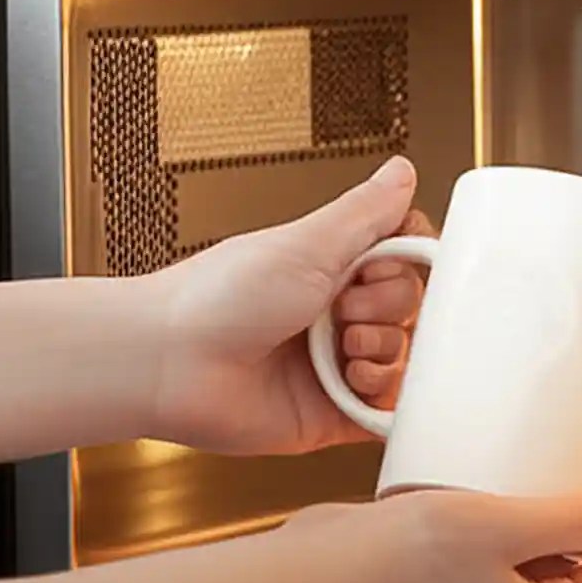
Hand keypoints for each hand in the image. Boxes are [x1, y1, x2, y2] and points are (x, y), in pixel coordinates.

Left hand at [148, 156, 432, 453]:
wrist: (171, 365)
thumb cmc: (217, 298)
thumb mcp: (306, 242)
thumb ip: (365, 212)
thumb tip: (403, 170)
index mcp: (330, 266)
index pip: (403, 256)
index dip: (407, 259)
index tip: (381, 260)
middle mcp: (336, 313)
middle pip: (410, 305)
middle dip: (388, 306)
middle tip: (343, 306)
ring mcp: (336, 363)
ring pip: (404, 353)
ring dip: (383, 348)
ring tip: (342, 348)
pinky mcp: (334, 412)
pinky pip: (386, 409)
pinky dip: (381, 393)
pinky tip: (350, 378)